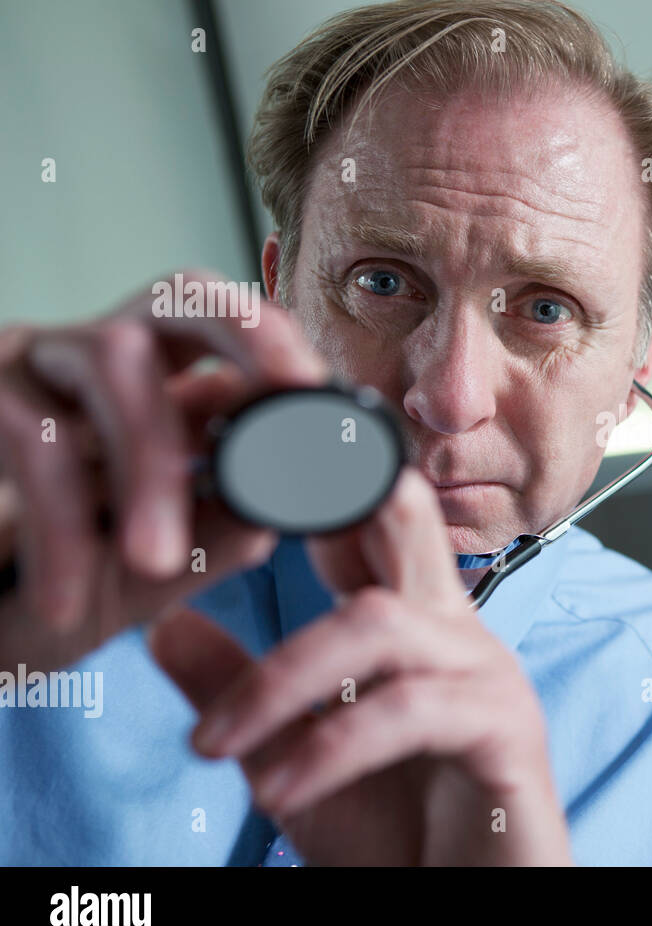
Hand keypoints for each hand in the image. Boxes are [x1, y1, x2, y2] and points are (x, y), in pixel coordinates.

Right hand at [0, 270, 328, 672]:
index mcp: (157, 393)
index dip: (278, 345)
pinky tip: (64, 599)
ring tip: (155, 560)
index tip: (319, 388)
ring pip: (113, 361)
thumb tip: (292, 498)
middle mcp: (92, 359)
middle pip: (178, 296)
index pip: (230, 334)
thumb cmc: (42, 594)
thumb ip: (219, 530)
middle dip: (247, 332)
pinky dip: (58, 523)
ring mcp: (26, 367)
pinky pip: (32, 435)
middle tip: (295, 386)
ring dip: (147, 463)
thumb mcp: (144, 573)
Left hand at [149, 467, 573, 865]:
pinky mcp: (505, 730)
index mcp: (413, 627)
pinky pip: (408, 710)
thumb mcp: (294, 760)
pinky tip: (279, 789)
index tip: (243, 458)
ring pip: (378, 624)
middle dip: (336, 485)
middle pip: (404, 518)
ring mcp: (487, 675)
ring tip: (217, 750)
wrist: (467, 909)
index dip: (316, 482)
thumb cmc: (400, 837)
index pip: (370, 527)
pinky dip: (331, 746)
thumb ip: (243, 693)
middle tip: (259, 477)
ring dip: (282, 681)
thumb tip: (164, 627)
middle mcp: (456, 633)